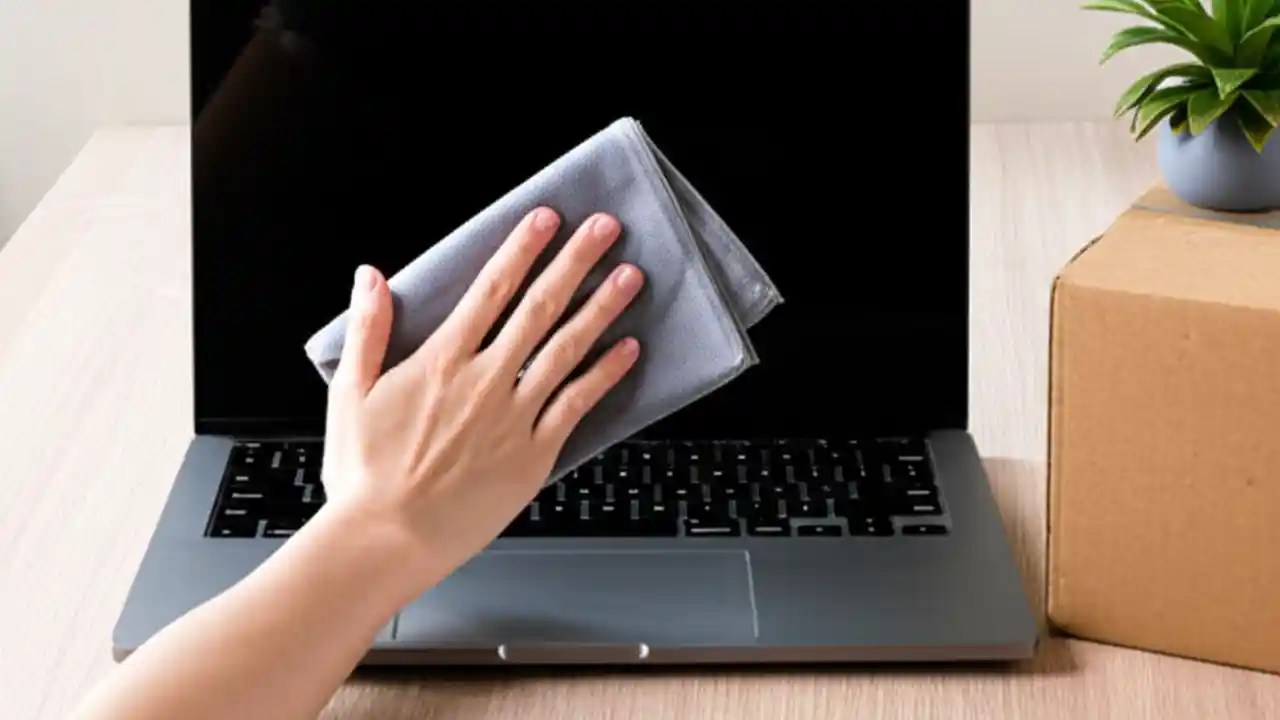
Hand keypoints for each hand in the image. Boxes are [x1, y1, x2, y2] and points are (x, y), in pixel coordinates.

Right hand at [320, 207, 642, 588]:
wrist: (385, 541)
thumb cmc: (365, 476)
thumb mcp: (349, 393)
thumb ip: (367, 329)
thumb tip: (372, 277)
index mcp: (441, 361)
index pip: (491, 288)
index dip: (522, 248)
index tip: (547, 218)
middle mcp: (484, 381)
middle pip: (540, 308)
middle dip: (576, 262)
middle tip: (605, 229)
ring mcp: (513, 417)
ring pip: (568, 350)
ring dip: (602, 309)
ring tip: (630, 277)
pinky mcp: (533, 455)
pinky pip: (576, 405)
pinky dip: (604, 375)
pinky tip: (626, 350)